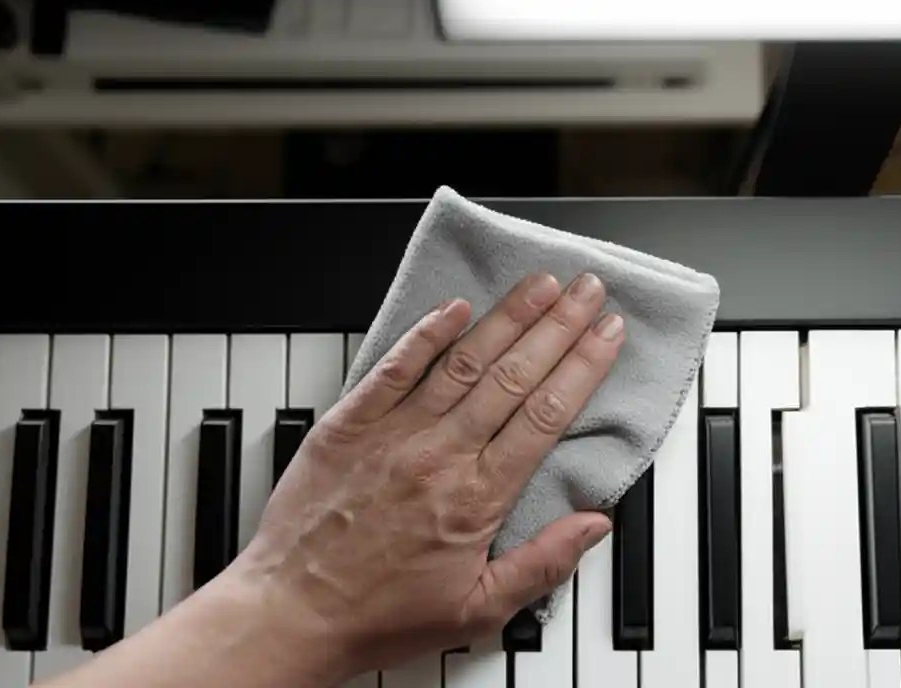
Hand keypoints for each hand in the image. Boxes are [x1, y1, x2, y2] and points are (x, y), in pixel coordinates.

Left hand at [233, 272, 623, 678]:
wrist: (292, 612)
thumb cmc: (378, 615)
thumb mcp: (476, 611)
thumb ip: (542, 564)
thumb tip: (594, 524)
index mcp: (477, 498)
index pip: (545, 415)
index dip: (583, 367)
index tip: (608, 334)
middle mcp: (440, 456)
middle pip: (514, 377)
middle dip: (559, 327)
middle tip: (589, 290)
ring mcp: (394, 434)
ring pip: (463, 363)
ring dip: (507, 318)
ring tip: (541, 284)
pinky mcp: (349, 424)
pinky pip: (394, 368)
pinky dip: (426, 334)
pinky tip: (454, 306)